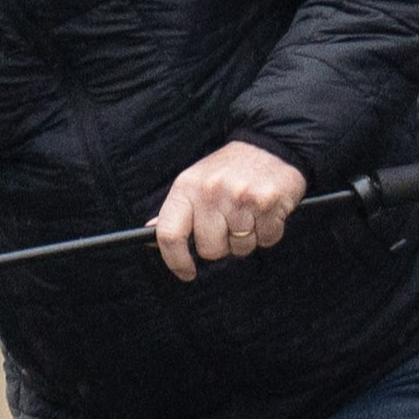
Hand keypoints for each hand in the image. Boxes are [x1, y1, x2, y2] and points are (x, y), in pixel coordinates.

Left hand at [150, 140, 308, 282]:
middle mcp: (211, 192)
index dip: (175, 260)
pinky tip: (265, 212)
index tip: (185, 272)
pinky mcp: (268, 202)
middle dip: (221, 245)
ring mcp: (241, 197)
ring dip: (247, 239)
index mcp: (187, 187)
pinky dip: (268, 232)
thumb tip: (149, 235)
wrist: (269, 146)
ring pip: (240, 248)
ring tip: (249, 214)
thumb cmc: (228, 171)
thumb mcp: (194, 183)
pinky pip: (267, 240)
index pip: (169, 234)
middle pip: (210, 249)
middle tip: (229, 224)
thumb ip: (173, 212)